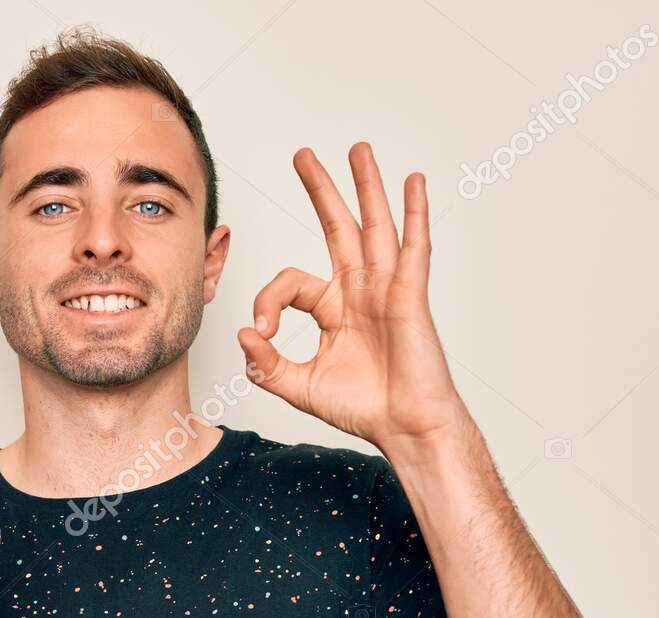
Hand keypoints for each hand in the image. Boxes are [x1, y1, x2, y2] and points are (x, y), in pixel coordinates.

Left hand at [237, 142, 466, 451]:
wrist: (404, 427)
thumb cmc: (362, 408)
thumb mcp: (298, 387)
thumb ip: (266, 364)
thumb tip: (244, 334)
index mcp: (333, 309)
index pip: (291, 282)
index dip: (269, 301)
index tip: (262, 332)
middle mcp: (359, 291)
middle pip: (336, 228)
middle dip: (321, 190)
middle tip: (304, 156)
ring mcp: (386, 289)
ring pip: (374, 226)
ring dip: (366, 186)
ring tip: (358, 149)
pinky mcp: (409, 296)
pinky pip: (413, 248)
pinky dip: (414, 214)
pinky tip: (414, 183)